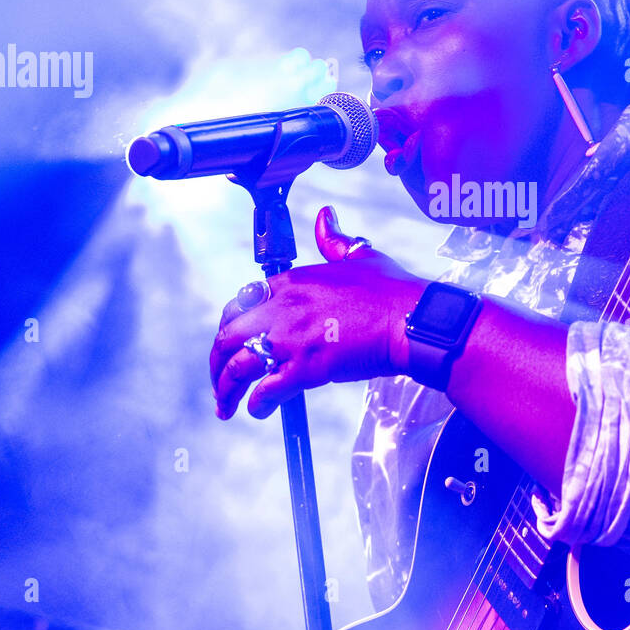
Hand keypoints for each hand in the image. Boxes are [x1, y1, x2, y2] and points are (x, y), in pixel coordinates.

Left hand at [210, 206, 425, 420]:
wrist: (411, 319)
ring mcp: (292, 338)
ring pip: (239, 364)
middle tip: (221, 378)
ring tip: (227, 405)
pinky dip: (257, 403)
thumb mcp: (360, 255)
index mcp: (292, 282)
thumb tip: (326, 218)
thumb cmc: (392, 291)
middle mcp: (283, 308)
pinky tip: (258, 410)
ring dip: (227, 388)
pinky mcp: (306, 366)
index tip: (234, 341)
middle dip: (218, 360)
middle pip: (229, 334)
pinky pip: (267, 388)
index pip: (242, 302)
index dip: (232, 325)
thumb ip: (335, 241)